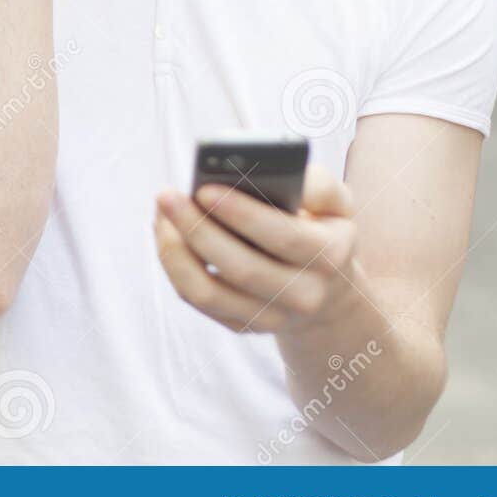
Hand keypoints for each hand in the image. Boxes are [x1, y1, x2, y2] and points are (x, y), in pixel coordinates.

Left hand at [153, 166, 360, 333]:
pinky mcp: (243, 325)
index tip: (205, 189)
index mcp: (331, 256)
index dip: (243, 214)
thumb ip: (317, 183)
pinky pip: (198, 299)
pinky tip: (166, 232)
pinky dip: (174, 265)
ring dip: (176, 252)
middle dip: (199, 230)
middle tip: (167, 196)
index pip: (285, 237)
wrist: (327, 288)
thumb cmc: (320, 228)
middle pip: (243, 269)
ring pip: (210, 293)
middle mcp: (305, 295)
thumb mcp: (335, 202)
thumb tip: (277, 171)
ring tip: (161, 214)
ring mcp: (272, 318)